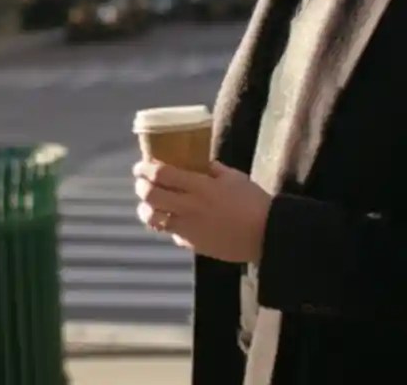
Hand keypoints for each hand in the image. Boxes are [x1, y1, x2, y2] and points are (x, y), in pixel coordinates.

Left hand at [133, 160, 271, 263]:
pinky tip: (171, 219)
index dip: (145, 169)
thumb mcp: (233, 177)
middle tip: (141, 182)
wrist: (267, 234)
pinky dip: (165, 225)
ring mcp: (189, 227)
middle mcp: (190, 207)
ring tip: (149, 204)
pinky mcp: (192, 244)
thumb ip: (212, 169)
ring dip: (146, 208)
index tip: (140, 166)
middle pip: (150, 195)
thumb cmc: (253, 201)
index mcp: (200, 186)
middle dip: (140, 186)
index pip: (161, 174)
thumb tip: (197, 162)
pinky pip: (170, 232)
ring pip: (153, 218)